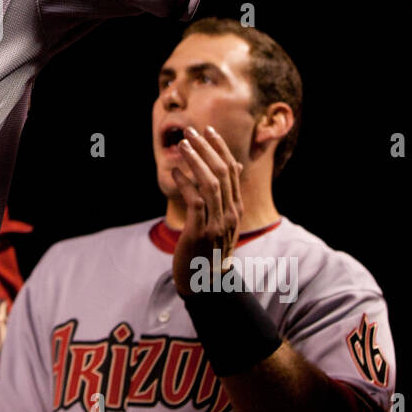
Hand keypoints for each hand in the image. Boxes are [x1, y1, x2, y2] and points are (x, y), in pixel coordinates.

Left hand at [171, 126, 243, 295]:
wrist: (205, 281)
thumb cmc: (209, 246)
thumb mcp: (223, 219)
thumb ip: (227, 193)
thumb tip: (234, 165)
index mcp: (236, 207)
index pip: (232, 170)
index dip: (220, 148)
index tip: (208, 130)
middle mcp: (230, 213)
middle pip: (222, 173)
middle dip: (206, 149)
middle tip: (191, 131)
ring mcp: (217, 224)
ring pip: (210, 184)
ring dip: (196, 161)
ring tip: (183, 146)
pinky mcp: (201, 233)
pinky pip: (195, 202)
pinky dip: (186, 184)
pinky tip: (175, 172)